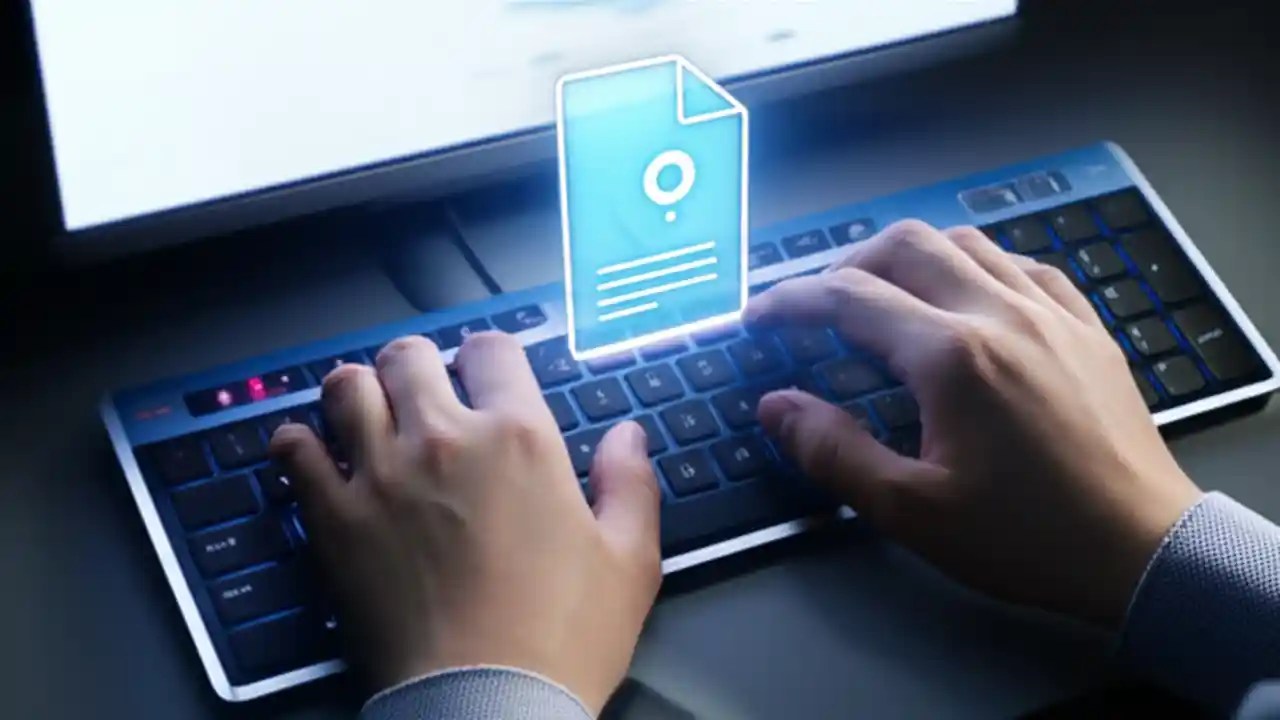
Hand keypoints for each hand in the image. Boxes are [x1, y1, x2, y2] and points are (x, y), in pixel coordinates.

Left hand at [269, 333, 661, 713]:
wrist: (485, 704)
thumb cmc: (565, 637)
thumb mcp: (629, 562)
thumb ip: (629, 485)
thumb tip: (627, 435)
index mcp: (519, 437)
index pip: (491, 349)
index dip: (488, 357)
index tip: (486, 377)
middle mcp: (445, 437)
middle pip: (409, 356)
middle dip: (417, 366)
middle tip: (424, 395)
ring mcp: (381, 474)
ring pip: (347, 387)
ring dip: (359, 392)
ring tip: (368, 416)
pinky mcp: (333, 519)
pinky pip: (294, 451)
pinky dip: (299, 444)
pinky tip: (313, 454)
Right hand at [746, 220, 1201, 626]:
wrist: (1143, 551)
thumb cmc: (1025, 538)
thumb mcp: (912, 512)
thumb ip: (834, 451)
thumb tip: (776, 405)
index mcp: (952, 356)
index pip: (849, 298)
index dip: (790, 301)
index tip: (758, 318)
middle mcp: (1000, 314)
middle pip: (904, 246)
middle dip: (846, 266)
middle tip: (818, 309)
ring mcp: (1051, 313)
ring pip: (965, 243)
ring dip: (910, 258)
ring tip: (884, 297)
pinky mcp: (1086, 327)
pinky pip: (1023, 265)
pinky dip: (976, 268)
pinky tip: (967, 300)